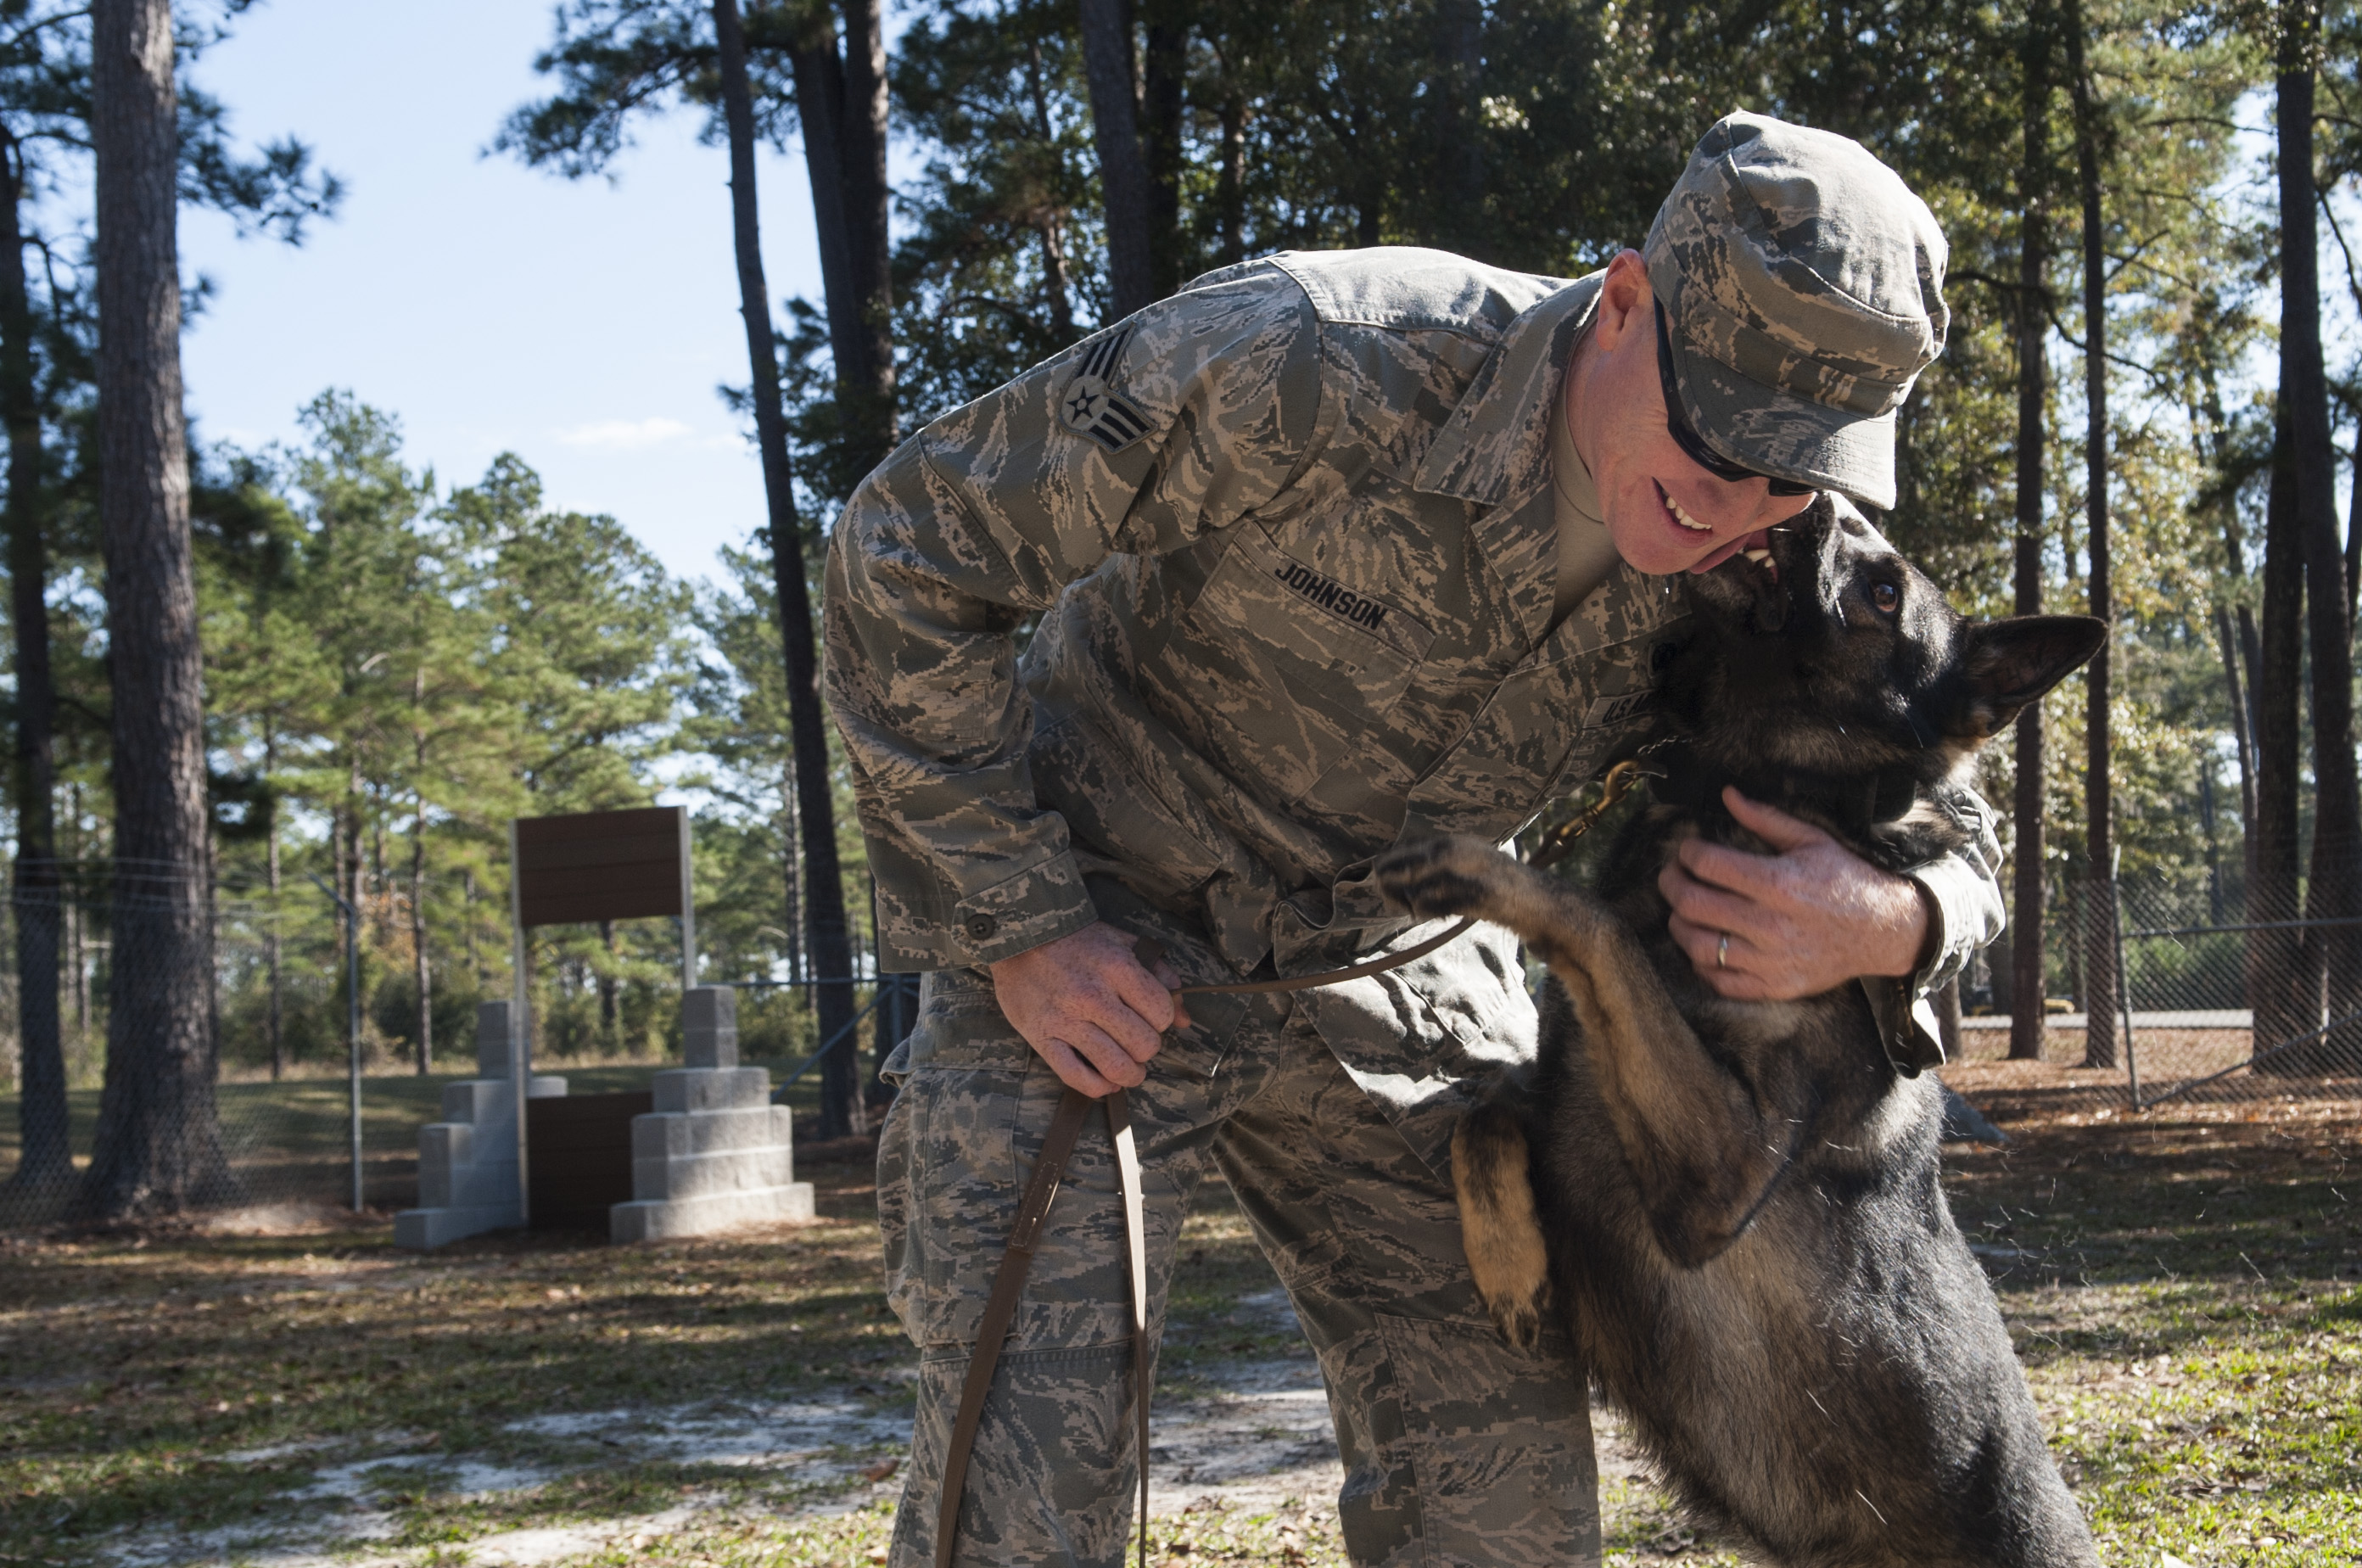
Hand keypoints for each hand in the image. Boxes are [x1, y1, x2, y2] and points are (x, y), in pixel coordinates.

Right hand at [988, 921, 1191, 1096]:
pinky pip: (1076, 1077)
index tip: (1148, 1018)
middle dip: (1146, 1048)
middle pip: (1143, 1044)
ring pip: (1116, 1066)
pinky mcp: (1043, 1038)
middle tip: (1137, 1042)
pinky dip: (1098, 1087)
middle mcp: (1093, 996)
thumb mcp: (1122, 943)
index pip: (1161, 1013)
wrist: (1019, 937)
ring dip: (1130, 1074)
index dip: (1161, 1020)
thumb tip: (1184, 1019)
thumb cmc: (1075, 940)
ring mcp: (1066, 1020)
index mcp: (1118, 968)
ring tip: (1129, 1069)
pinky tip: (1106, 1082)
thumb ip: (1158, 975)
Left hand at [1659, 787, 1929, 1000]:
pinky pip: (1718, 981)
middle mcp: (1770, 924)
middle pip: (1692, 904)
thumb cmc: (1845, 880)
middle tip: (1672, 875)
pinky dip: (1701, 963)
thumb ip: (1765, 818)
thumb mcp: (1811, 840)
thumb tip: (1727, 794)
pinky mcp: (1773, 986)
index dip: (1687, 852)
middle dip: (1671, 883)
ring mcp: (1770, 960)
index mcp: (1778, 882)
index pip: (1707, 864)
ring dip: (1679, 923)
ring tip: (1683, 909)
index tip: (1688, 849)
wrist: (1883, 931)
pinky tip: (1704, 942)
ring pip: (1696, 945)